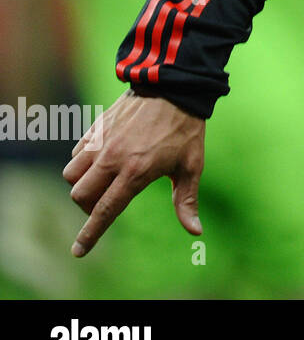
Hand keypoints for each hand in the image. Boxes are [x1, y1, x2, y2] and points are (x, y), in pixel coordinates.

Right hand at [62, 89, 205, 256]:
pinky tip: (102, 160)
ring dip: (81, 184)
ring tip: (103, 182)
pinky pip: (76, 153)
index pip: (105, 210)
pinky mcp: (95, 128)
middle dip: (87, 208)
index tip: (78, 251)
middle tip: (105, 204)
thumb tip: (195, 231)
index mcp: (135, 172)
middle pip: (79, 195)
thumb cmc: (186, 130)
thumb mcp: (191, 166)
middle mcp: (112, 158)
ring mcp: (100, 141)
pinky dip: (82, 163)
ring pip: (71, 174)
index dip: (90, 234)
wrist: (174, 87)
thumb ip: (186, 200)